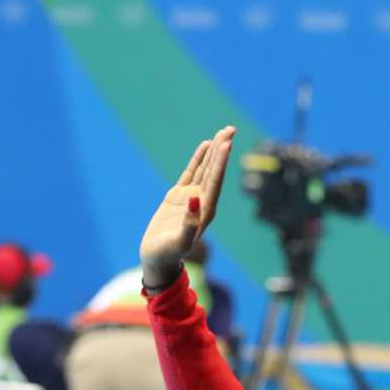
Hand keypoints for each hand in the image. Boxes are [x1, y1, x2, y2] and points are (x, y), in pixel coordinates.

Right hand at [139, 126, 235, 291]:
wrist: (158, 260)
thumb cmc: (168, 254)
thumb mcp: (179, 243)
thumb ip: (189, 224)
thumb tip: (196, 199)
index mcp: (205, 210)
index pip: (215, 181)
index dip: (221, 161)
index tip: (227, 143)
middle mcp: (203, 201)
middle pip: (215, 170)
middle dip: (223, 149)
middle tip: (231, 128)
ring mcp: (192, 197)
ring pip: (206, 168)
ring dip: (215, 151)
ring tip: (223, 132)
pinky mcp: (179, 196)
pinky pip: (192, 172)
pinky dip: (199, 159)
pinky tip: (206, 145)